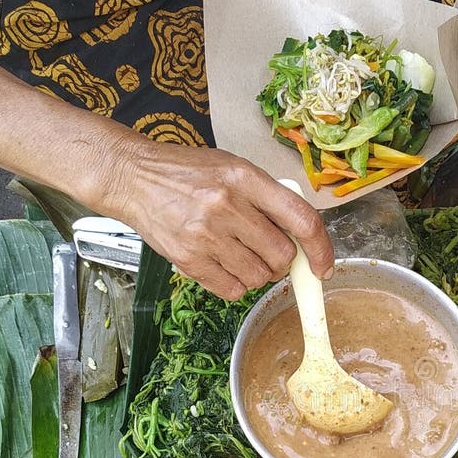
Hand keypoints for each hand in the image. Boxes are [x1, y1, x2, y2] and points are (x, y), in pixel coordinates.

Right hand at [112, 140, 334, 300]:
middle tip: (266, 253)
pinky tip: (223, 265)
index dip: (321, 249)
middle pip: (281, 256)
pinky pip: (232, 290)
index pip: (302, 219)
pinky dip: (235, 285)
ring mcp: (206, 234)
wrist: (133, 177)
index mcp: (245, 177)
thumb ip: (266, 198)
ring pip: (258, 277)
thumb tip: (301, 238)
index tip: (324, 267)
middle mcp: (227, 205)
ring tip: (238, 255)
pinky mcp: (188, 259)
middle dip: (281, 263)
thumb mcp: (232, 167)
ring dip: (257, 274)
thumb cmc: (187, 173)